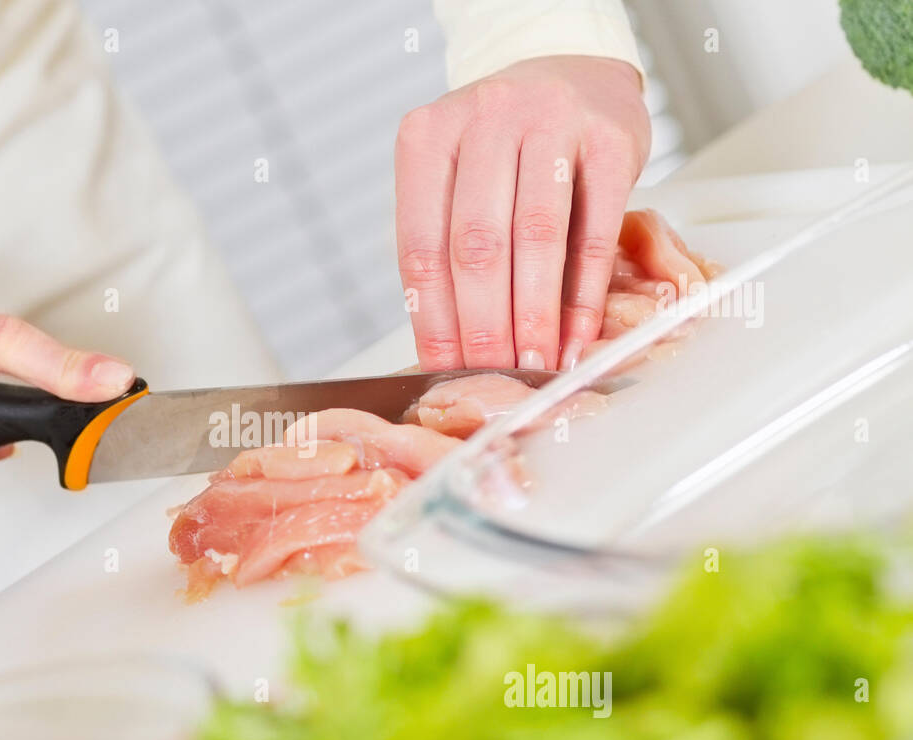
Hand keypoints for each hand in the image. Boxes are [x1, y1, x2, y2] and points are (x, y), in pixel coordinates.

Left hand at [394, 55, 650, 371]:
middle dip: (484, 324)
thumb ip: (448, 250)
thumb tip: (449, 349)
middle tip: (493, 375)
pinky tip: (576, 335)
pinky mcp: (609, 140)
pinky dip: (584, 295)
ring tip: (534, 363)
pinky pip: (595, 230)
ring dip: (534, 314)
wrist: (572, 72)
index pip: (421, 245)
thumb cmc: (505, 145)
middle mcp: (484, 119)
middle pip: (476, 244)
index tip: (444, 369)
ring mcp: (549, 121)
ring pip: (535, 236)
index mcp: (428, 136)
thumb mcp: (458, 179)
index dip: (434, 318)